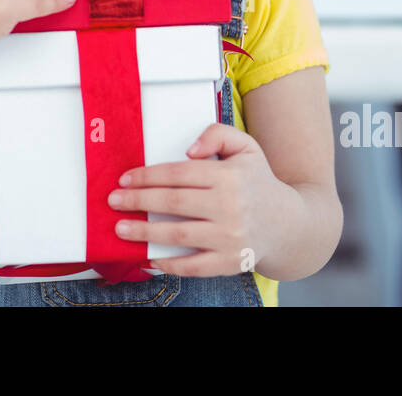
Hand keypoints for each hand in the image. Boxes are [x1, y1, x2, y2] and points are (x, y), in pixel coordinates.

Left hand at [108, 122, 285, 277]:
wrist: (288, 224)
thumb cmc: (257, 182)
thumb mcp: (245, 147)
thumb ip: (217, 134)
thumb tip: (189, 150)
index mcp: (230, 176)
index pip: (178, 174)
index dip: (147, 176)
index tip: (125, 179)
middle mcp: (231, 207)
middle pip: (173, 203)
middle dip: (138, 201)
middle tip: (114, 201)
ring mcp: (230, 238)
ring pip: (178, 235)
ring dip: (144, 232)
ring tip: (121, 228)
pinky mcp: (230, 262)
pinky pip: (193, 266)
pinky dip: (168, 264)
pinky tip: (148, 258)